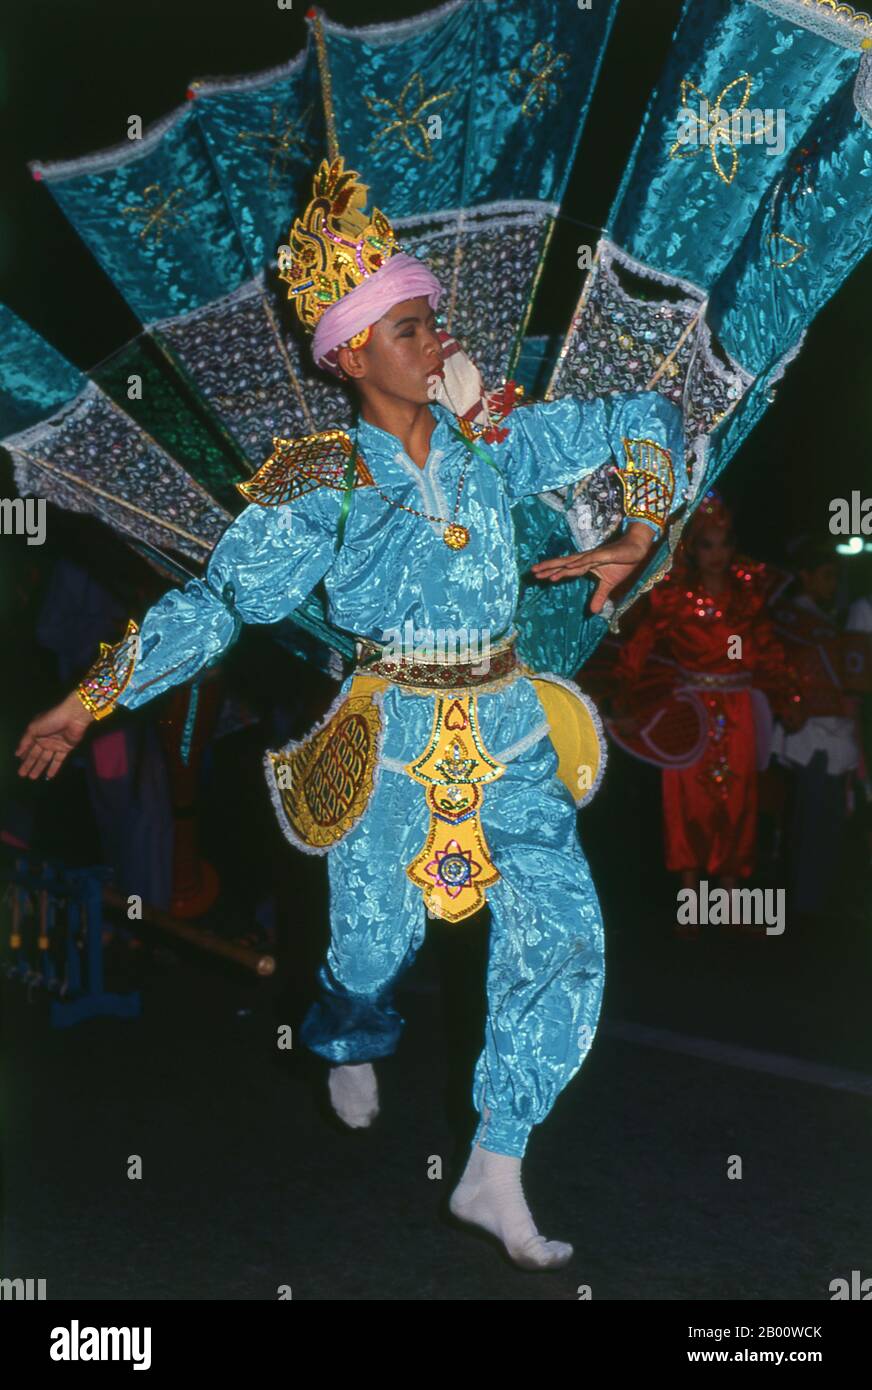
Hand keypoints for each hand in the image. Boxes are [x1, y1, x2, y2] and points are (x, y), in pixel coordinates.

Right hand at [15, 692, 94, 780]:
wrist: (73, 717)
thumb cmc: (51, 719)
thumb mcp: (33, 728)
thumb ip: (25, 741)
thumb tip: (16, 754)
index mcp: (36, 733)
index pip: (28, 747)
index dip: (24, 756)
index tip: (19, 766)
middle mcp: (45, 739)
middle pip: (35, 755)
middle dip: (29, 764)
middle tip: (22, 775)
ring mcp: (55, 744)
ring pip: (45, 759)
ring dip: (39, 768)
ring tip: (32, 778)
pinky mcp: (66, 748)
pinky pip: (58, 760)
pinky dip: (54, 768)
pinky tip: (48, 776)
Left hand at [530, 521, 659, 615]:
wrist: (636, 549)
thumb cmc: (621, 563)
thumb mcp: (609, 584)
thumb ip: (599, 596)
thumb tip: (593, 612)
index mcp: (585, 565)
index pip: (565, 570)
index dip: (552, 572)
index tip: (537, 576)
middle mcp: (586, 559)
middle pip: (564, 564)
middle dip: (548, 567)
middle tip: (532, 572)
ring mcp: (594, 556)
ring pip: (573, 561)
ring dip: (559, 565)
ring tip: (545, 569)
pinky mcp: (604, 554)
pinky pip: (590, 559)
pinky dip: (579, 562)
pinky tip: (569, 565)